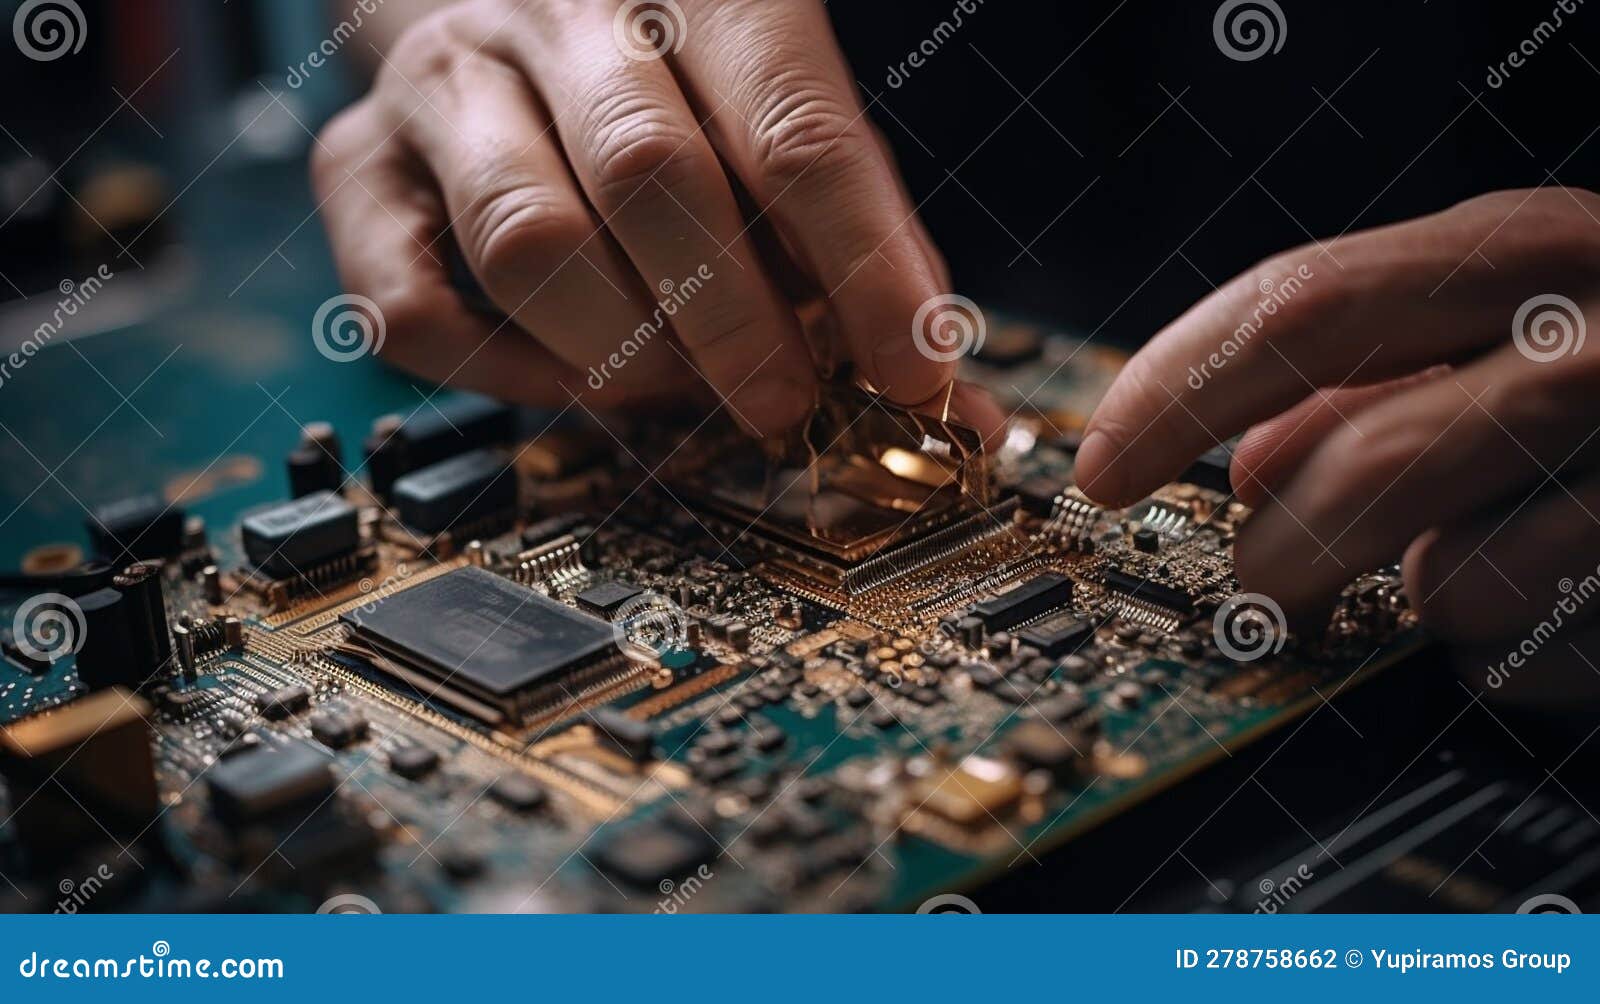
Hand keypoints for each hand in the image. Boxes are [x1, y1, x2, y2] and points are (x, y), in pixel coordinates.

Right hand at [310, 0, 954, 436]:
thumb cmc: (667, 80)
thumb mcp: (775, 116)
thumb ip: (857, 244)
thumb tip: (952, 403)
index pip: (796, 129)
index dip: (867, 269)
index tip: (913, 376)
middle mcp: (557, 14)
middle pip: (653, 179)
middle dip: (737, 325)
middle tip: (783, 401)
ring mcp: (446, 86)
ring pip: (528, 244)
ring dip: (624, 351)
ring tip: (680, 380)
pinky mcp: (357, 168)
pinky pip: (418, 311)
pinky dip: (512, 376)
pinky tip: (573, 373)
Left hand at [1073, 188, 1599, 649]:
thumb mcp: (1512, 322)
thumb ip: (1377, 369)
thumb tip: (1247, 460)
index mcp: (1524, 255)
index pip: (1302, 306)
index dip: (1176, 392)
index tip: (1097, 469)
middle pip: (1359, 457)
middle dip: (1272, 548)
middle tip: (1250, 585)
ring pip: (1448, 580)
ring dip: (1414, 602)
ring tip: (1455, 576)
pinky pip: (1536, 658)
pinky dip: (1510, 657)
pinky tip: (1551, 607)